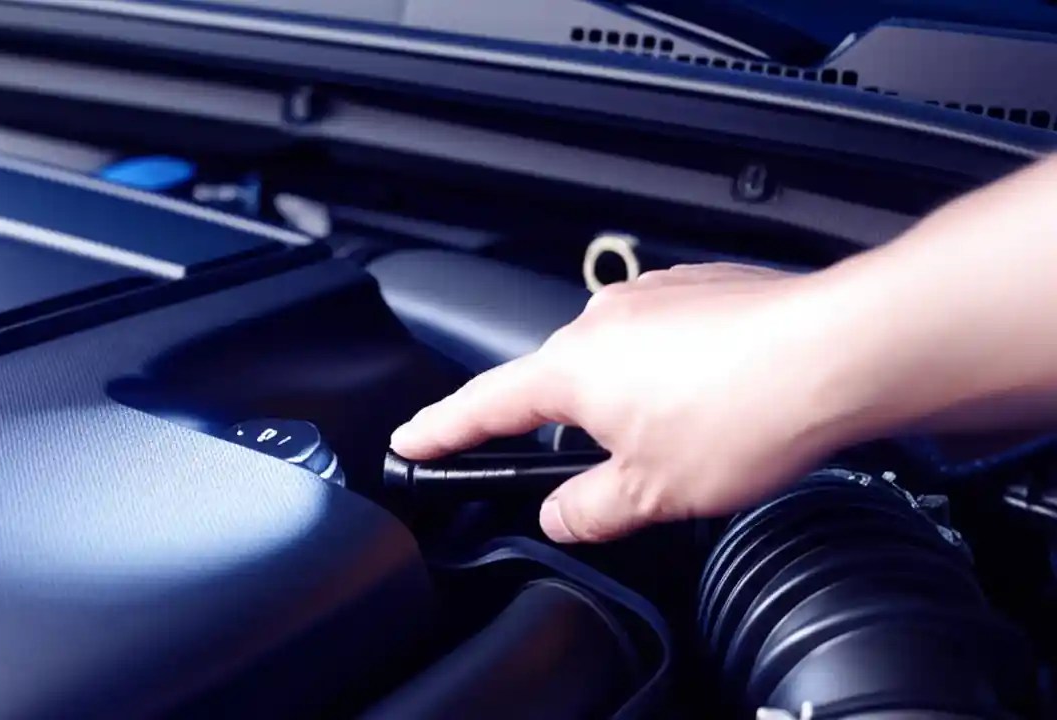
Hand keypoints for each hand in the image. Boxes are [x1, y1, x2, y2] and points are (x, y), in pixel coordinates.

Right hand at [390, 263, 854, 542]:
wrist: (843, 349)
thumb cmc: (751, 409)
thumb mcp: (654, 492)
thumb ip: (589, 511)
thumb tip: (562, 516)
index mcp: (572, 368)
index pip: (484, 406)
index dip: (441, 431)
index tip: (413, 439)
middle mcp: (604, 320)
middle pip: (558, 387)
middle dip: (574, 432)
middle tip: (617, 476)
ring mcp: (654, 297)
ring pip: (618, 363)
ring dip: (634, 403)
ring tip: (692, 440)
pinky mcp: (701, 289)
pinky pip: (665, 339)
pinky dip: (676, 374)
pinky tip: (719, 402)